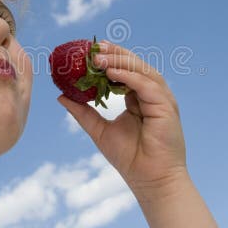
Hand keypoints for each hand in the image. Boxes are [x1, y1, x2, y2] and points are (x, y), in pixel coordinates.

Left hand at [56, 40, 187, 195]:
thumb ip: (83, 112)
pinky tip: (111, 72)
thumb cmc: (130, 158)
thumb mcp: (99, 130)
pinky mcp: (166, 106)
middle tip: (94, 47)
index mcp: (139, 98)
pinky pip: (146, 85)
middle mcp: (152, 95)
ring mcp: (161, 99)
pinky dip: (129, 76)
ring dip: (120, 61)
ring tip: (98, 57)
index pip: (126, 70)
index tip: (90, 51)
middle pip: (135, 65)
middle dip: (115, 53)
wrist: (150, 179)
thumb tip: (62, 97)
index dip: (110, 58)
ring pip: (142, 70)